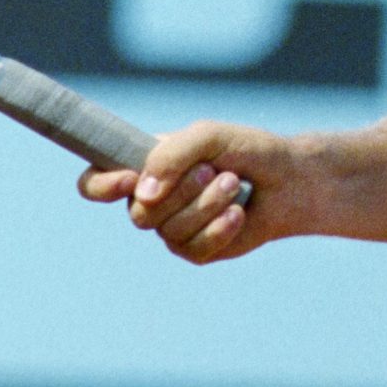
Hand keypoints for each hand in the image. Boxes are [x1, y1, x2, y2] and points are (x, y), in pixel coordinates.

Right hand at [76, 121, 293, 264]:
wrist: (291, 180)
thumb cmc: (249, 151)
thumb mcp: (209, 137)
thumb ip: (171, 154)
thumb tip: (142, 193)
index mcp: (145, 166)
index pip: (95, 182)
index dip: (101, 186)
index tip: (130, 179)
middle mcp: (152, 200)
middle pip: (139, 212)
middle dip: (181, 191)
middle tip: (212, 170)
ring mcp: (172, 228)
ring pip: (169, 231)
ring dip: (206, 205)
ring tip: (234, 184)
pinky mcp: (197, 250)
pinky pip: (193, 249)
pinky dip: (219, 229)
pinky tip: (239, 214)